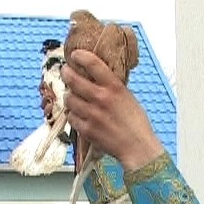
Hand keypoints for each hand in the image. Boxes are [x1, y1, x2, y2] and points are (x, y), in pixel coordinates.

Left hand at [60, 50, 164, 170]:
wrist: (137, 147)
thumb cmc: (137, 124)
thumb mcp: (128, 98)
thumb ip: (113, 87)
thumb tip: (98, 78)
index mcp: (114, 87)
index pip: (92, 63)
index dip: (80, 56)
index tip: (75, 55)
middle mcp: (101, 98)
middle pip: (73, 79)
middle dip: (66, 73)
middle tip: (66, 72)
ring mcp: (92, 115)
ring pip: (68, 99)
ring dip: (69, 97)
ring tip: (73, 97)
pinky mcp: (87, 129)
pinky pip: (71, 117)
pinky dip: (73, 115)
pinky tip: (78, 115)